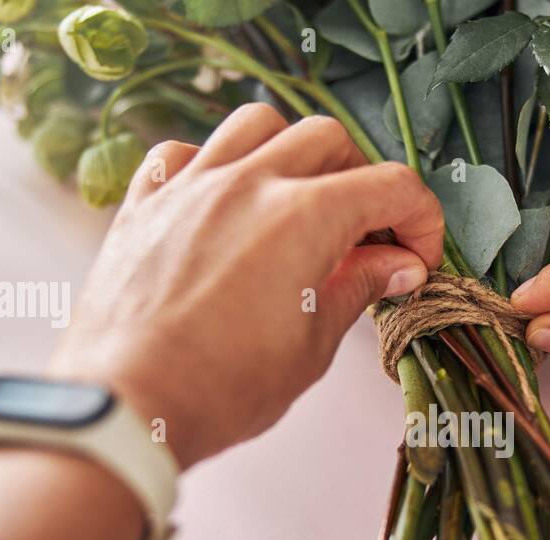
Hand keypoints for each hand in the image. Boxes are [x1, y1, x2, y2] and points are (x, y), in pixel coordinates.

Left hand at [50, 103, 444, 468]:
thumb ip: (358, 288)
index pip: (390, 187)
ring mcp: (191, 185)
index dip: (421, 219)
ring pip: (257, 124)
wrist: (128, 405)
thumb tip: (397, 265)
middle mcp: (248, 183)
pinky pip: (186, 151)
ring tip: (298, 201)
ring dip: (291, 152)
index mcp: (303, 218)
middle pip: (328, 140)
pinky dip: (215, 165)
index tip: (418, 254)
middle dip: (361, 179)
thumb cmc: (220, 389)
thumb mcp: (312, 347)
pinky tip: (224, 204)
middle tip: (366, 235)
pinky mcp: (145, 202)